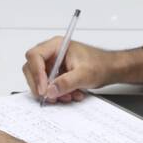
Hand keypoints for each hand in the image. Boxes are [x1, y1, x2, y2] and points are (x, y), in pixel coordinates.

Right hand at [22, 37, 142, 101]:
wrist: (110, 69)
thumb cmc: (101, 64)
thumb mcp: (84, 74)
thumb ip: (66, 82)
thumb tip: (50, 90)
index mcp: (57, 45)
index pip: (35, 56)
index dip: (36, 74)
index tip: (43, 89)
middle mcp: (52, 53)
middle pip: (32, 68)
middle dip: (41, 85)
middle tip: (49, 97)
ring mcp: (53, 64)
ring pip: (39, 79)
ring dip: (50, 91)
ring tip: (66, 96)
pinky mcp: (56, 74)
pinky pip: (49, 85)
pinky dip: (57, 93)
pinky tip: (70, 95)